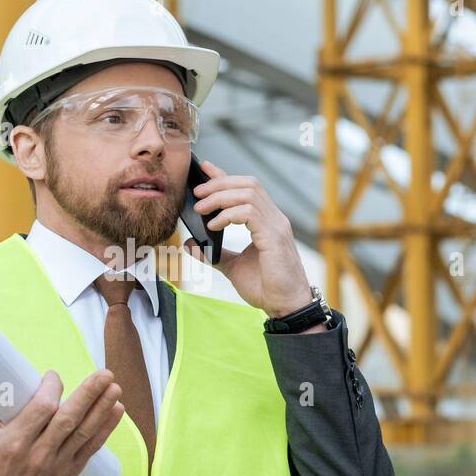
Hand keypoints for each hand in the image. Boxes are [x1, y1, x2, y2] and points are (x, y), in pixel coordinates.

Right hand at [0, 369, 123, 475]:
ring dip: (102, 409)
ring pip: (84, 433)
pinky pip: (90, 449)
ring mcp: (56, 466)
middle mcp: (38, 454)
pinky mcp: (68, 473)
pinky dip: (105, 430)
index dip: (52, 388)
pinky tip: (116, 411)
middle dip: (89, 394)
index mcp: (14, 442)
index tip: (53, 376)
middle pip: (69, 419)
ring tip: (115, 388)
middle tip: (104, 374)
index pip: (42, 409)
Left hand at [184, 159, 314, 318]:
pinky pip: (249, 213)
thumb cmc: (266, 287)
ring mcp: (276, 225)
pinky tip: (214, 225)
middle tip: (196, 194)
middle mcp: (274, 218)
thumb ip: (214, 254)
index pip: (246, 188)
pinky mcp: (274, 237)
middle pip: (248, 184)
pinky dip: (228, 215)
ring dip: (220, 197)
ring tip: (201, 209)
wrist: (285, 307)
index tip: (205, 168)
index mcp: (267, 221)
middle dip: (219, 183)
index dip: (225, 176)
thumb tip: (189, 243)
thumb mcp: (233, 267)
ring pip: (248, 193)